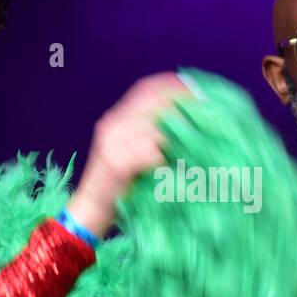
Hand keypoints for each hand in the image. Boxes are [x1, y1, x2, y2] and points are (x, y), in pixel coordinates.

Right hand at [68, 72, 189, 237]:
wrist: (90, 210)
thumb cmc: (117, 185)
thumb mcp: (130, 151)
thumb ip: (150, 134)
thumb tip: (183, 121)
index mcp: (116, 120)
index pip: (144, 89)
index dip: (171, 85)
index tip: (195, 88)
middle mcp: (112, 126)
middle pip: (151, 101)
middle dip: (180, 101)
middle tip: (205, 106)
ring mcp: (113, 144)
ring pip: (153, 126)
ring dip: (178, 129)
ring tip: (199, 134)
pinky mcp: (116, 164)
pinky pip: (148, 150)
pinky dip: (164, 154)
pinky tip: (176, 161)